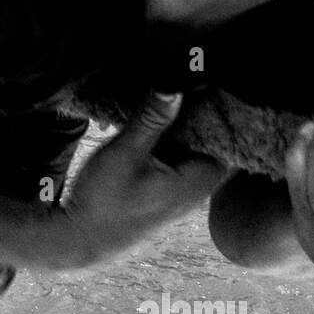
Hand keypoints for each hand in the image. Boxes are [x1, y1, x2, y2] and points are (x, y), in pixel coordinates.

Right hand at [61, 91, 227, 267]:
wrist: (82, 237)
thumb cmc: (104, 201)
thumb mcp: (126, 153)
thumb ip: (152, 119)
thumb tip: (174, 83)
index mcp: (200, 178)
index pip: (231, 133)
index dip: (224, 104)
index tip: (210, 77)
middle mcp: (201, 183)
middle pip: (216, 135)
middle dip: (203, 107)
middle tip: (188, 76)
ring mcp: (186, 184)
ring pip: (197, 141)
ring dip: (184, 119)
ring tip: (169, 92)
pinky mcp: (171, 183)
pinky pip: (182, 150)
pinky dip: (173, 133)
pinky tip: (154, 116)